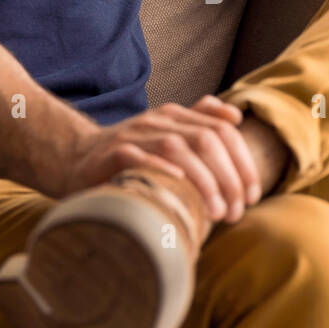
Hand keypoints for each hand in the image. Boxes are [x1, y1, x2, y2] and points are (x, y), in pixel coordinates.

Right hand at [57, 95, 260, 222]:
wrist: (75, 158)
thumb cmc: (131, 155)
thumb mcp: (167, 135)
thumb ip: (199, 123)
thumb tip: (234, 117)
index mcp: (175, 115)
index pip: (222, 130)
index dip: (244, 161)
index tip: (253, 195)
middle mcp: (157, 120)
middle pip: (206, 139)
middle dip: (229, 177)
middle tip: (237, 211)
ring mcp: (134, 135)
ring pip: (177, 147)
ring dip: (203, 180)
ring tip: (217, 212)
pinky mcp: (111, 154)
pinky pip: (138, 157)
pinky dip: (161, 169)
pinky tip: (179, 187)